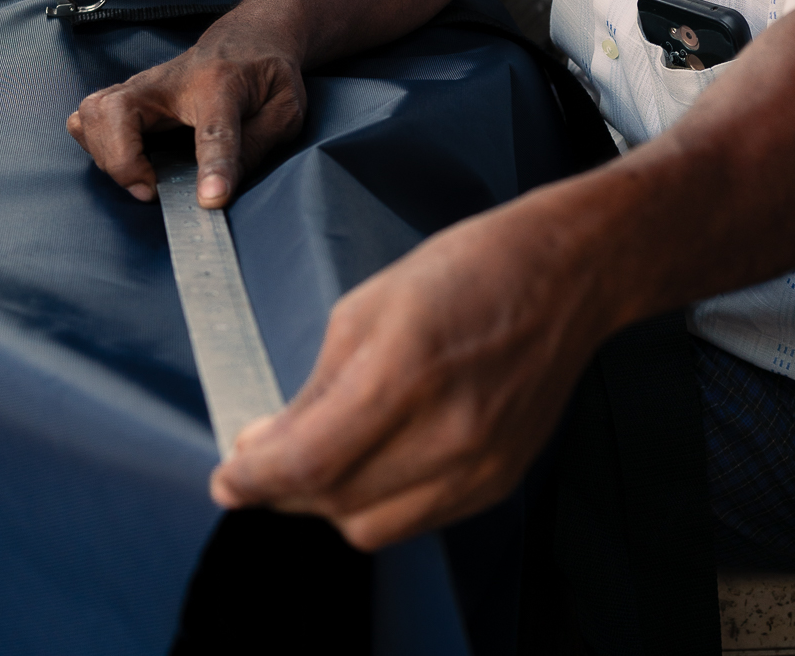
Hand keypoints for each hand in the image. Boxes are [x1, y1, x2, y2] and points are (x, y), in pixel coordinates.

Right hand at [66, 20, 305, 206]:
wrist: (247, 38)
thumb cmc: (266, 74)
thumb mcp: (285, 108)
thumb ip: (258, 146)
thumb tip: (222, 187)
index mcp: (222, 84)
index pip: (213, 130)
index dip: (212, 167)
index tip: (210, 200)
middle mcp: (170, 80)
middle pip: (118, 112)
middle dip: (121, 160)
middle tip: (153, 189)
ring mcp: (143, 86)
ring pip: (93, 113)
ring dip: (105, 154)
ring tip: (142, 177)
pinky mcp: (128, 95)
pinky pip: (88, 118)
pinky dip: (95, 145)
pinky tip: (126, 160)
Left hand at [210, 184, 610, 547]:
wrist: (567, 274)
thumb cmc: (469, 267)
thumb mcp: (370, 303)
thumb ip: (318, 382)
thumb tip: (270, 441)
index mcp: (405, 369)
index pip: (307, 461)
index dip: (253, 479)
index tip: (227, 477)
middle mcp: (447, 430)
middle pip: (333, 501)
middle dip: (282, 488)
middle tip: (262, 459)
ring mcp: (479, 464)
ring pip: (371, 526)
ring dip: (329, 502)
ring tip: (319, 458)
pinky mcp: (499, 480)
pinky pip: (417, 519)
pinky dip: (381, 501)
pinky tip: (375, 460)